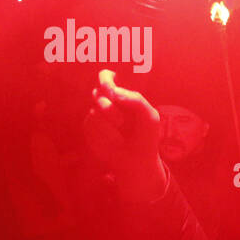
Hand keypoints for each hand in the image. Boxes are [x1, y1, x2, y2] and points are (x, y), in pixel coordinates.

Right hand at [83, 69, 166, 201]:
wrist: (137, 161)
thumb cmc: (146, 137)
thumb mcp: (149, 118)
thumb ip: (137, 101)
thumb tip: (115, 93)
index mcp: (122, 96)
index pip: (107, 77)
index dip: (105, 78)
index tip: (109, 85)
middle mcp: (107, 102)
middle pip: (98, 93)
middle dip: (108, 106)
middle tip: (120, 121)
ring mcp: (97, 115)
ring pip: (95, 111)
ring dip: (110, 125)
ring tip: (122, 138)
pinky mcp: (89, 128)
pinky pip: (91, 125)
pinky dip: (105, 134)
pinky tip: (115, 143)